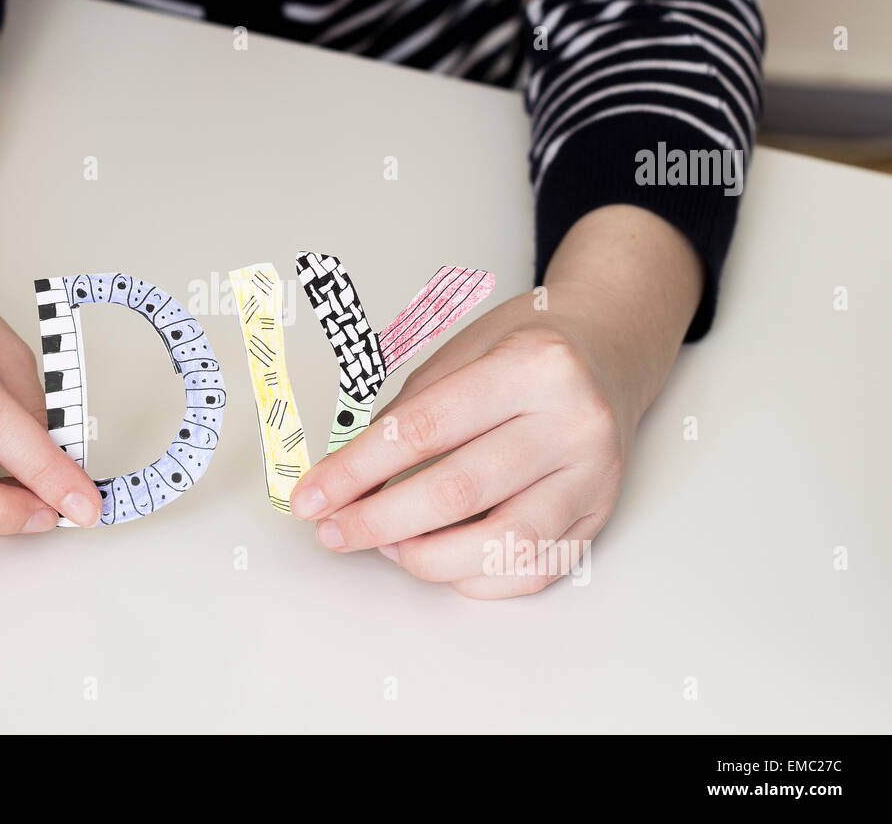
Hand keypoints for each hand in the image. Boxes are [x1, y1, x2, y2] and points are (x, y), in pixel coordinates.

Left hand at [288, 205, 701, 597]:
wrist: (610, 347)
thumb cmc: (528, 345)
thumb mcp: (462, 350)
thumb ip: (408, 412)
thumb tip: (346, 478)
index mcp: (531, 366)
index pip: (424, 429)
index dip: (357, 471)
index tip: (313, 495)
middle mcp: (572, 422)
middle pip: (458, 492)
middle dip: (378, 521)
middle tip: (333, 530)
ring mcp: (594, 475)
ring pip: (501, 544)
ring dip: (428, 557)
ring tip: (389, 544)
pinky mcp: (600, 515)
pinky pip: (534, 568)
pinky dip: (476, 576)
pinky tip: (440, 559)